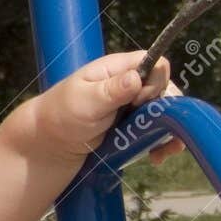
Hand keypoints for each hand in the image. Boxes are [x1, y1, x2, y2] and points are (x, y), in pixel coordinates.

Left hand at [30, 51, 184, 162]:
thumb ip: (112, 90)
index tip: (140, 102)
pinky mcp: (133, 126)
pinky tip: (157, 156)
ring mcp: (133, 106)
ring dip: (170, 129)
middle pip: (165, 89)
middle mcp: (130, 84)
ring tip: (164, 151)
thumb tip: (136, 78)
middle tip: (153, 129)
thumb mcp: (85, 101)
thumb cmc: (61, 115)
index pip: (156, 64)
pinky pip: (156, 129)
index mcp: (119, 69)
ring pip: (164, 111)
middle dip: (168, 110)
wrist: (50, 143)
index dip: (156, 83)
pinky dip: (161, 141)